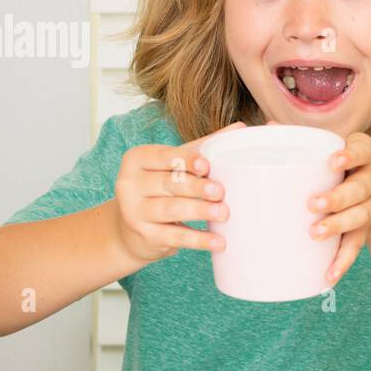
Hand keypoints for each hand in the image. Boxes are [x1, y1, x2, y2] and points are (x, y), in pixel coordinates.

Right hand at [111, 121, 247, 263]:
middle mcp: (129, 184)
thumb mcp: (172, 165)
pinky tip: (218, 241)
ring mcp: (134, 212)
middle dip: (196, 187)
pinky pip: (175, 237)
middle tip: (220, 191)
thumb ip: (201, 147)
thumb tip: (241, 128)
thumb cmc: (158, 189)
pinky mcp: (145, 237)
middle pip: (168, 183)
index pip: (162, 156)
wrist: (129, 231)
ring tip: (223, 213)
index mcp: (137, 159)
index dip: (185, 160)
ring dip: (199, 211)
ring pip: (171, 209)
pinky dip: (198, 240)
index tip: (207, 165)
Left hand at [307, 133, 370, 286]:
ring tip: (316, 233)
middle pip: (360, 189)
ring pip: (360, 217)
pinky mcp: (364, 231)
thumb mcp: (335, 148)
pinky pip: (355, 247)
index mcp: (363, 156)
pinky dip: (342, 262)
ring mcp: (370, 208)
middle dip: (338, 198)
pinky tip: (328, 276)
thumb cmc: (345, 166)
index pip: (361, 152)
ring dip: (339, 226)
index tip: (333, 161)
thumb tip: (268, 127)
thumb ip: (304, 141)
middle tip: (313, 204)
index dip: (350, 157)